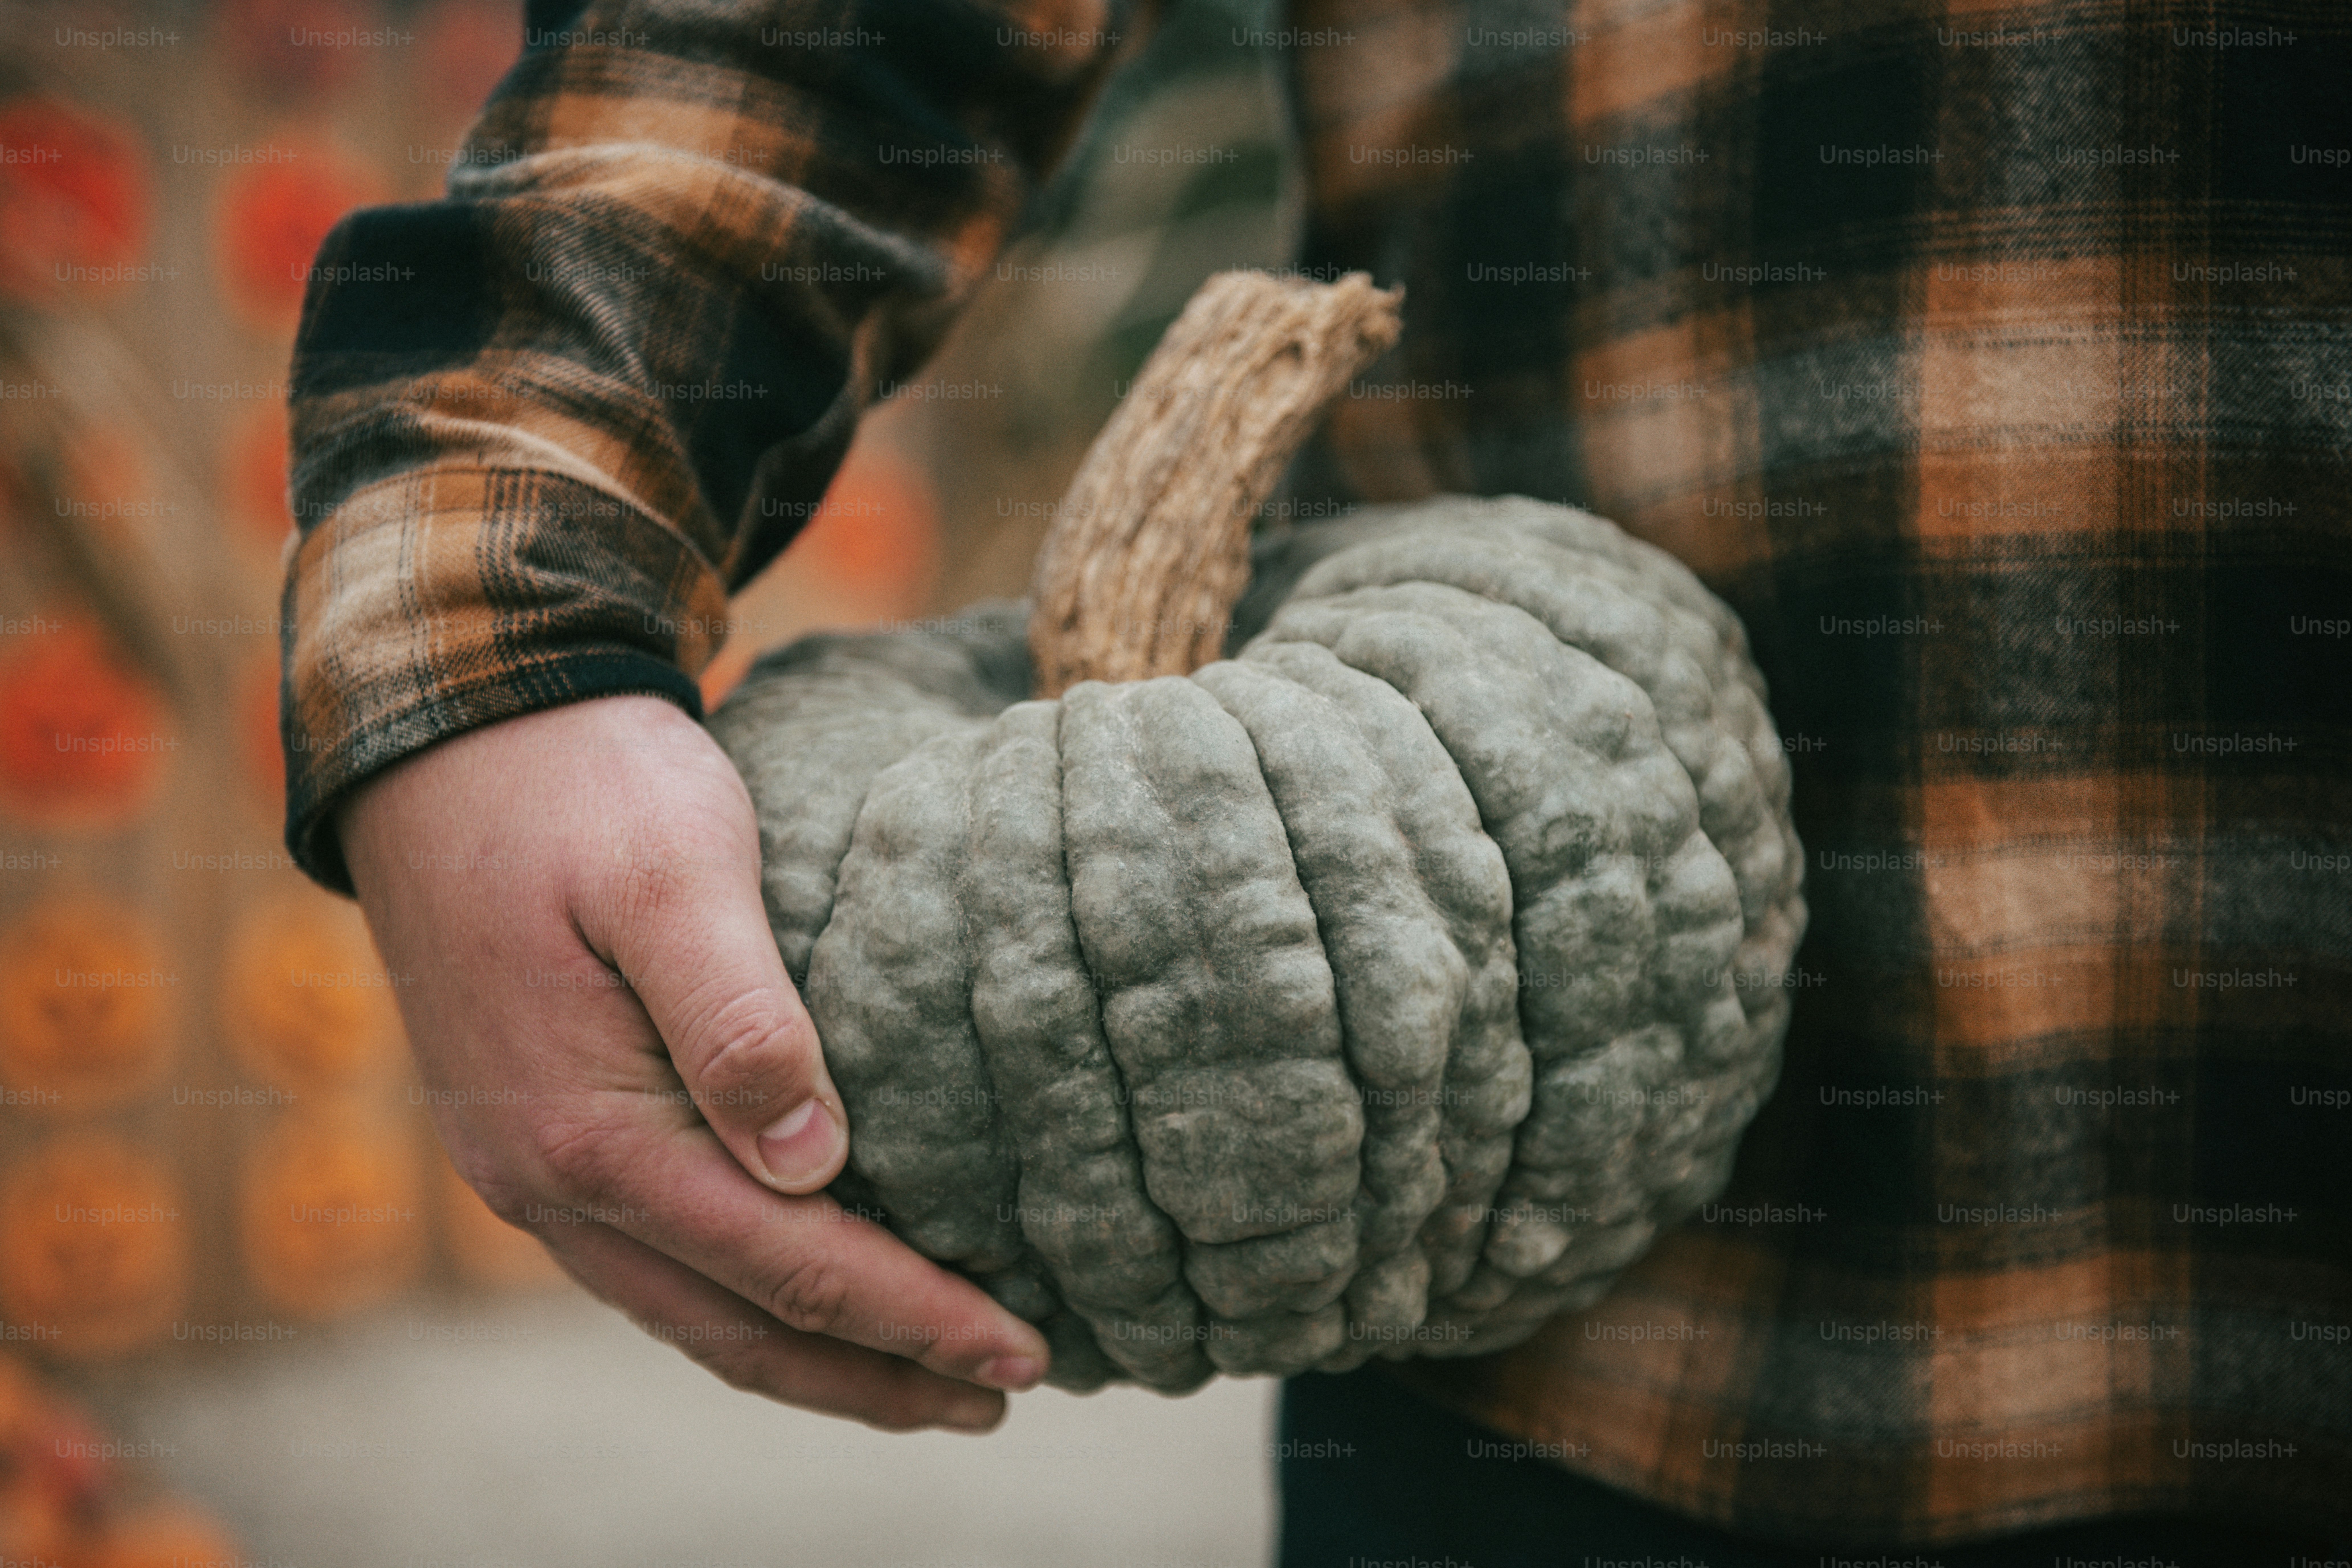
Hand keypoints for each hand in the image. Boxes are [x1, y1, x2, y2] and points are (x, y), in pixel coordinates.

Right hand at [337, 694, 1049, 1429]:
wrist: (447, 742)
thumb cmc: (581, 789)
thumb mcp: (673, 875)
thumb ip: (740, 1019)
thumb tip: (812, 1162)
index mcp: (593, 1132)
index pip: (791, 1266)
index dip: (912, 1320)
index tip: (1020, 1353)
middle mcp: (551, 1181)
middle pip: (742, 1324)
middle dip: (877, 1374)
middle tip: (999, 1396)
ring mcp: (533, 1170)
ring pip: (693, 1310)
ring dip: (813, 1357)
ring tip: (921, 1381)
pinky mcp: (538, 1136)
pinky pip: (655, 1262)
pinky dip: (743, 1301)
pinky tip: (802, 1297)